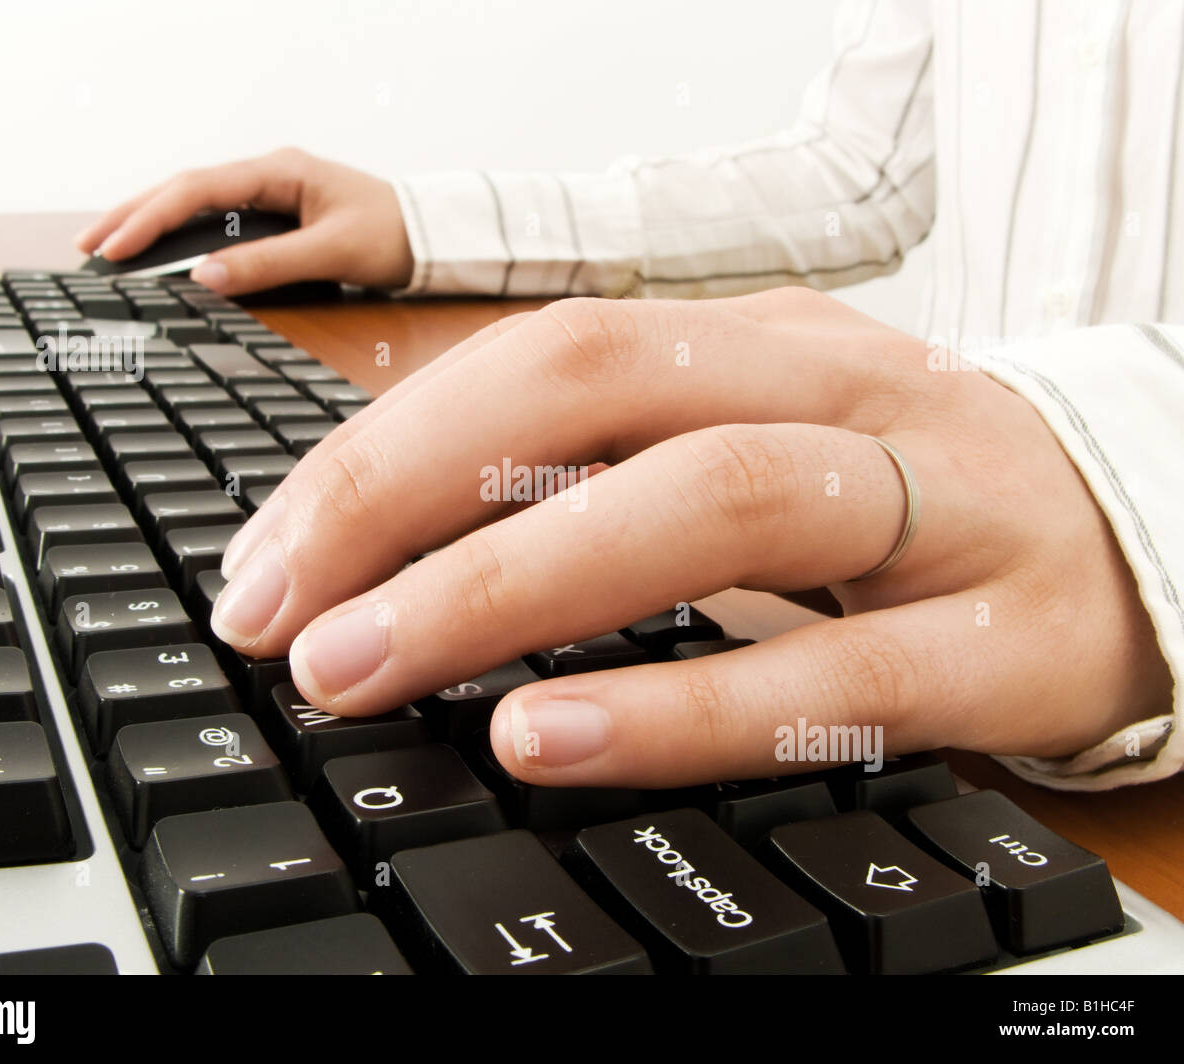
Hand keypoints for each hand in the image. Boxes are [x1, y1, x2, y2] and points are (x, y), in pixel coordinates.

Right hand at [74, 148, 412, 293]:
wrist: (432, 235)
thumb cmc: (392, 235)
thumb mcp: (330, 252)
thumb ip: (267, 265)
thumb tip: (204, 278)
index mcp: (278, 171)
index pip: (196, 190)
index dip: (150, 219)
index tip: (115, 248)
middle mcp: (268, 175)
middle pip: (183, 190)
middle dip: (132, 216)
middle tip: (87, 247)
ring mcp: (270, 192)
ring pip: (195, 203)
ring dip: (150, 223)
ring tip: (105, 247)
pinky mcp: (276, 214)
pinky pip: (216, 220)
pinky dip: (181, 235)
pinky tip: (158, 251)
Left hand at [208, 288, 1172, 786]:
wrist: (1136, 541)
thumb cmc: (901, 504)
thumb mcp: (749, 450)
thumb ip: (602, 485)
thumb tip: (396, 561)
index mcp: (759, 343)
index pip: (542, 353)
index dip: (384, 450)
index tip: (268, 559)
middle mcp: (837, 391)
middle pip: (600, 386)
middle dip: (405, 495)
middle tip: (279, 617)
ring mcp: (931, 506)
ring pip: (713, 502)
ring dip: (506, 587)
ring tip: (361, 669)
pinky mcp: (1002, 641)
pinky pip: (830, 673)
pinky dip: (674, 705)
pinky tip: (544, 739)